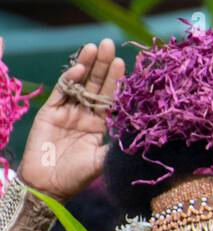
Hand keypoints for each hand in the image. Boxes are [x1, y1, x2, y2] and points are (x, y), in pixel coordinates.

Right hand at [17, 38, 123, 201]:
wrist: (49, 185)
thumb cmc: (77, 177)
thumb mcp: (105, 161)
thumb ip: (120, 146)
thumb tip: (146, 139)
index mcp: (101, 126)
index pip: (111, 98)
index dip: (117, 81)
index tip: (126, 63)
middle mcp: (85, 115)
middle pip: (96, 85)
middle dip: (103, 65)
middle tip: (110, 44)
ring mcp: (67, 112)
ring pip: (79, 83)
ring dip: (87, 65)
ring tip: (95, 47)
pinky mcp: (50, 112)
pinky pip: (61, 92)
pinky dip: (69, 80)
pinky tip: (79, 68)